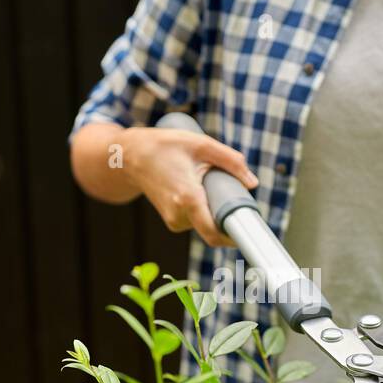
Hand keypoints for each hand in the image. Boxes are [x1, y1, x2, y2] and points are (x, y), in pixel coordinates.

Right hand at [117, 126, 257, 246]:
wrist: (130, 156)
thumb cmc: (164, 146)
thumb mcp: (200, 144)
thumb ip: (230, 161)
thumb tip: (253, 183)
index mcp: (187, 198)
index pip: (213, 234)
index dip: (234, 237)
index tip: (250, 232)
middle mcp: (179, 215)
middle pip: (215, 227)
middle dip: (227, 214)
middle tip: (232, 192)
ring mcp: (174, 221)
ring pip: (206, 224)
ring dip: (215, 209)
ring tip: (207, 184)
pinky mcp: (172, 221)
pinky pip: (197, 221)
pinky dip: (204, 210)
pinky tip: (199, 190)